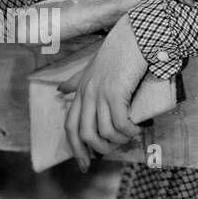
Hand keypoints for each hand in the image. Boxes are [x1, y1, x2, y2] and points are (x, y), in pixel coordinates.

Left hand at [58, 15, 148, 171]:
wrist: (137, 33)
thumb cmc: (119, 49)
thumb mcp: (92, 65)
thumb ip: (76, 79)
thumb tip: (60, 90)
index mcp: (81, 89)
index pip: (70, 126)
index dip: (76, 149)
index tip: (85, 164)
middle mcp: (87, 93)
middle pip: (83, 134)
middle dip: (97, 150)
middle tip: (113, 153)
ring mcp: (100, 93)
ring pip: (102, 132)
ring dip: (118, 141)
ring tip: (130, 136)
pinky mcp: (115, 92)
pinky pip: (119, 123)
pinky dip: (128, 131)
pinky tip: (137, 128)